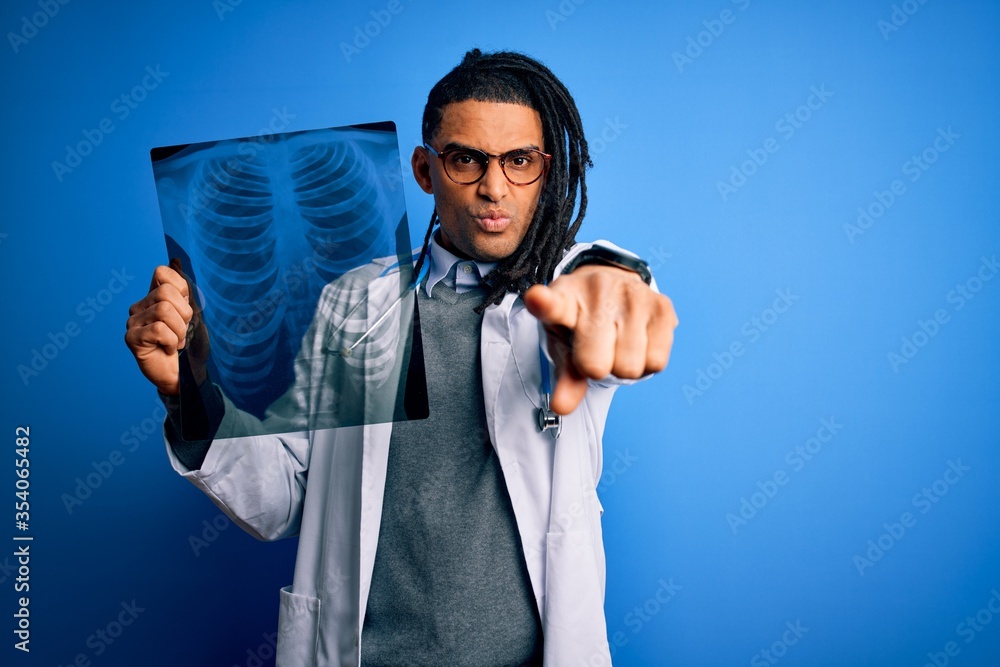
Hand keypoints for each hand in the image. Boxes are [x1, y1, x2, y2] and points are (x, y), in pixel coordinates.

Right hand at [123, 259, 208, 394]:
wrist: (185, 374)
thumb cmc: (188, 346)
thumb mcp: (192, 314)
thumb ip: (183, 290)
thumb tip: (175, 259)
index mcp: (154, 297)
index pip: (162, 272)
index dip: (181, 289)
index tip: (185, 310)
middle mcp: (140, 306)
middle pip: (166, 292)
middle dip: (184, 314)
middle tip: (182, 332)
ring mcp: (133, 322)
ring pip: (164, 311)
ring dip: (180, 331)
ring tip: (177, 342)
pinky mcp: (131, 338)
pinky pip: (159, 330)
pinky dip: (172, 341)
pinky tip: (169, 349)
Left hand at [523, 264, 677, 414]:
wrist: (614, 284)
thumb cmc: (583, 322)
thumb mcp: (565, 345)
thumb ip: (564, 376)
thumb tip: (562, 407)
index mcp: (563, 300)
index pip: (551, 305)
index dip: (544, 303)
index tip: (537, 299)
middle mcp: (597, 290)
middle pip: (596, 366)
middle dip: (598, 368)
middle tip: (598, 349)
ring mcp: (631, 294)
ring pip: (629, 367)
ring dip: (624, 366)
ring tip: (618, 343)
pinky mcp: (661, 304)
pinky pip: (656, 362)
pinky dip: (647, 363)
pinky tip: (639, 341)